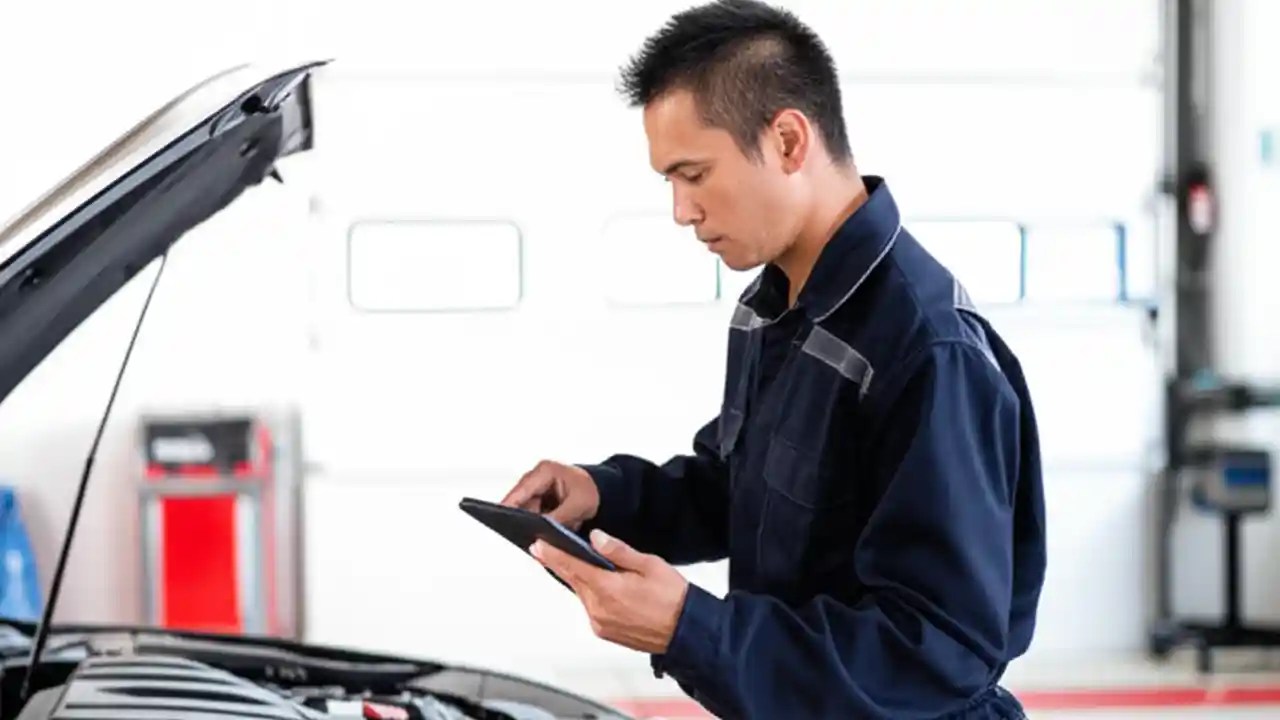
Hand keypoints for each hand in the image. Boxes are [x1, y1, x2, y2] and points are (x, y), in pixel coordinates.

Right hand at [502, 460, 600, 529]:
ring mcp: (535, 489)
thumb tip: (540, 532)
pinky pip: (533, 515)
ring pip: (525, 512)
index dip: (508, 508)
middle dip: (525, 520)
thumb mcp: (578, 505)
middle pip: (519, 503)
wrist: (600, 490)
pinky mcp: (538, 500)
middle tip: (531, 536)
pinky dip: (540, 523)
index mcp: (544, 471)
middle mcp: (536, 478)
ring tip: (551, 529)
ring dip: (535, 523)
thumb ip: (558, 518)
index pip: (520, 491)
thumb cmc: (590, 490)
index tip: (501, 523)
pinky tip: (553, 528)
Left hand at [532, 529, 688, 654]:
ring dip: (580, 579)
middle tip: (546, 548)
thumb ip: (618, 551)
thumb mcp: (650, 564)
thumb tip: (595, 538)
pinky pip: (590, 607)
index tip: (537, 545)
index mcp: (608, 589)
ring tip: (581, 564)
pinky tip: (600, 585)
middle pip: (573, 580)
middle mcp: (599, 609)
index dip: (552, 555)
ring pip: (581, 594)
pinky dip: (591, 594)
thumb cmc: (673, 597)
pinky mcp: (603, 632)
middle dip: (561, 564)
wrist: (686, 631)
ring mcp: (600, 623)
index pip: (572, 566)